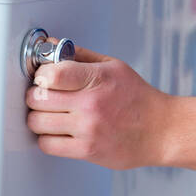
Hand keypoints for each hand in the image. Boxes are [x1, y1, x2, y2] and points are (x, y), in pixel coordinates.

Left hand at [25, 44, 169, 170]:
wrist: (160, 130)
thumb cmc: (137, 97)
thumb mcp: (113, 66)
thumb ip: (79, 55)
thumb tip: (52, 45)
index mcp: (98, 78)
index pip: (52, 74)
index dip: (40, 74)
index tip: (43, 77)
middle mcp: (92, 104)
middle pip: (38, 98)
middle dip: (35, 95)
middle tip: (43, 95)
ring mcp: (88, 129)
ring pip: (37, 122)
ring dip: (38, 117)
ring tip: (49, 114)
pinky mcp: (86, 151)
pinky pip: (47, 145)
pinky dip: (46, 138)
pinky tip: (57, 131)